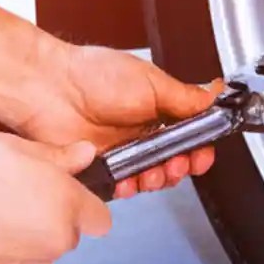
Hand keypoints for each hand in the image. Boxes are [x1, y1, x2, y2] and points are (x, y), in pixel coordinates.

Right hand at [0, 133, 110, 263]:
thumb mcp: (5, 147)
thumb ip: (54, 156)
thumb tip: (81, 156)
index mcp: (63, 206)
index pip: (100, 216)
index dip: (81, 204)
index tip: (65, 196)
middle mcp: (53, 243)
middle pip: (68, 234)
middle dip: (48, 219)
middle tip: (12, 198)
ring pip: (38, 253)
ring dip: (22, 239)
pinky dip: (0, 258)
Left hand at [19, 41, 218, 198]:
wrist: (49, 88)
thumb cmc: (92, 75)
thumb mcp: (151, 81)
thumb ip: (185, 97)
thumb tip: (213, 98)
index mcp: (156, 109)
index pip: (188, 137)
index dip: (198, 150)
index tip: (201, 154)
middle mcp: (139, 132)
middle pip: (172, 162)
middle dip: (180, 168)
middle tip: (177, 164)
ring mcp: (120, 152)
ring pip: (149, 178)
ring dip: (157, 180)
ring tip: (153, 173)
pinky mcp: (100, 167)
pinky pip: (122, 187)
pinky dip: (128, 188)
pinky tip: (128, 180)